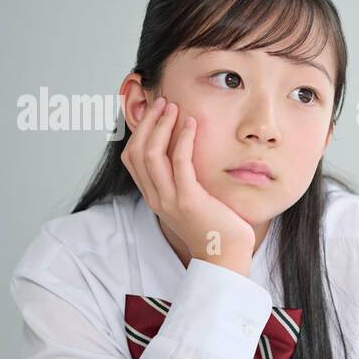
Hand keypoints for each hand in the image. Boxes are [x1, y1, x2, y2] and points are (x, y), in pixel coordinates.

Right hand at [121, 96, 256, 267]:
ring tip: (173, 108)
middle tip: (163, 102)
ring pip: (151, 155)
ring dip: (161, 126)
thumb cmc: (216, 226)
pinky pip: (179, 163)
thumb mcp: (193, 200)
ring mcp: (169, 200)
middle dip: (147, 123)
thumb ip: (184, 180)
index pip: (132, 159)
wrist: (226, 255)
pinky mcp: (188, 201)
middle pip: (136, 152)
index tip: (154, 113)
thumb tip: (186, 153)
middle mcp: (156, 198)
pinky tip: (192, 125)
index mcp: (155, 197)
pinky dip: (183, 139)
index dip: (139, 132)